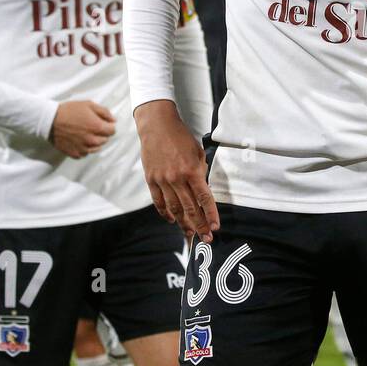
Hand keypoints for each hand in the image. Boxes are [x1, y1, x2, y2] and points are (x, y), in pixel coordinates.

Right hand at [49, 100, 115, 158]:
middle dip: (101, 133)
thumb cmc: (68, 111)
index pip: (112, 131)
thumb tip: (114, 120)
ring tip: (84, 133)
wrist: (49, 121)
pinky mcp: (75, 154)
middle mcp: (92, 140)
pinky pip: (86, 153)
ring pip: (96, 148)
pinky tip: (78, 140)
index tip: (102, 123)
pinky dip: (84, 148)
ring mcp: (84, 148)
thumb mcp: (88, 105)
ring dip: (94, 141)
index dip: (108, 126)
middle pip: (105, 140)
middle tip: (91, 127)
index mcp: (97, 127)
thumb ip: (104, 112)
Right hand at [134, 100, 218, 241]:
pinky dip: (165, 213)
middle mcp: (177, 178)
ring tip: (191, 234)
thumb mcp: (198, 153)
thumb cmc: (181, 138)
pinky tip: (172, 220)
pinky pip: (158, 201)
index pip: (204, 198)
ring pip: (174, 208)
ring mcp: (162, 180)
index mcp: (192, 170)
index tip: (215, 228)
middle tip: (206, 239)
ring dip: (183, 223)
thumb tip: (203, 192)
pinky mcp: (151, 180)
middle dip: (200, 225)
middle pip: (190, 208)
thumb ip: (200, 173)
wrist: (157, 126)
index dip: (211, 215)